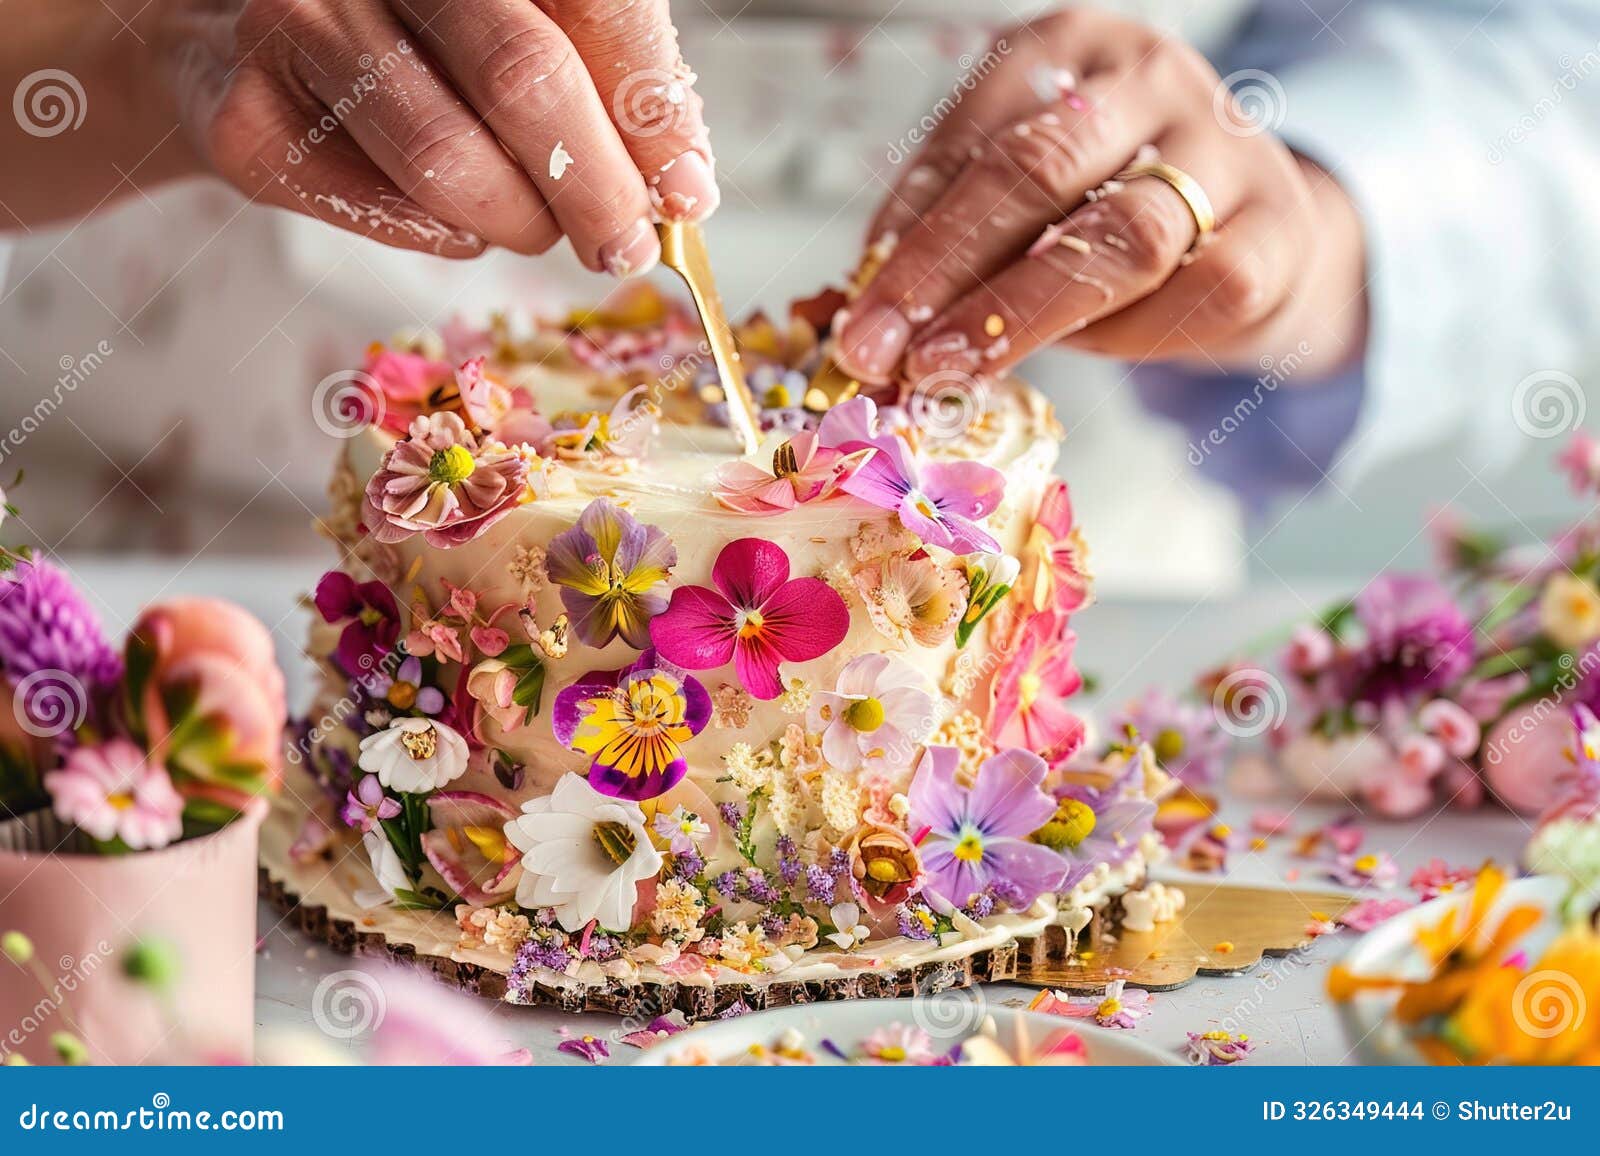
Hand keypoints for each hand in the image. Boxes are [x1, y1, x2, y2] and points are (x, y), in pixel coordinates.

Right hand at [150, 0, 716, 266]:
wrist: (226, 49)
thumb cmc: (407, 44)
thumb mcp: (513, 30)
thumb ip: (597, 81)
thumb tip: (680, 180)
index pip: (591, 2)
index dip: (648, 105)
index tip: (686, 192)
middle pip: (521, 77)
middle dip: (595, 187)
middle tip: (625, 244)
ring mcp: (295, 25)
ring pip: (447, 160)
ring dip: (521, 221)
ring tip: (538, 224)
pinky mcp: (246, 117)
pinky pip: (387, 212)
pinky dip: (448, 235)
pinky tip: (452, 215)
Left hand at [835, 8, 1366, 387]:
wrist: (1257, 227)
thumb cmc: (1110, 208)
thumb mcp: (1022, 197)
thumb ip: (947, 235)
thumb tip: (861, 316)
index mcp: (1071, 47)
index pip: (974, 138)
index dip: (907, 234)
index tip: (857, 319)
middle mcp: (1152, 79)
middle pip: (1039, 171)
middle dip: (946, 271)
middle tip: (881, 351)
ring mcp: (1227, 147)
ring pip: (1122, 236)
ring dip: (1020, 314)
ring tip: (947, 368)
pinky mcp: (1281, 231)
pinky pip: (1201, 291)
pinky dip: (1127, 335)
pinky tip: (1075, 355)